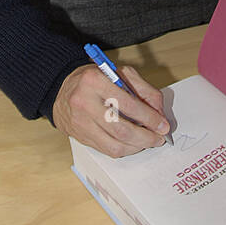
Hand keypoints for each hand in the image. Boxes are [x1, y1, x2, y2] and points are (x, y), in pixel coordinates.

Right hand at [53, 64, 169, 157]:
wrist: (62, 89)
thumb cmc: (95, 80)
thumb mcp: (120, 74)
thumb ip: (144, 90)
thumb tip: (159, 113)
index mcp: (95, 81)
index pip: (128, 104)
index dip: (150, 118)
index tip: (163, 125)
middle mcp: (84, 102)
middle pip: (122, 129)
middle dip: (146, 137)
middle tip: (159, 138)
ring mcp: (80, 123)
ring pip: (115, 145)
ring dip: (137, 147)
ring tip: (148, 142)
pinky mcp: (80, 137)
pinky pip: (107, 150)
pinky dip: (125, 150)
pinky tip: (133, 144)